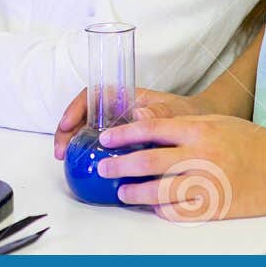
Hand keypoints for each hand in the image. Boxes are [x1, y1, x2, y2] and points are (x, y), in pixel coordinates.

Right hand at [52, 86, 206, 158]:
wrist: (205, 129)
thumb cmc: (190, 116)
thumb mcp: (177, 113)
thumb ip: (160, 113)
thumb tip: (138, 116)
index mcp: (128, 96)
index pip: (93, 94)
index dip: (75, 107)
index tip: (68, 125)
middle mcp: (119, 110)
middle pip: (84, 115)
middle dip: (67, 131)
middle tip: (61, 152)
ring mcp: (120, 129)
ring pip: (89, 132)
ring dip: (75, 145)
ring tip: (67, 162)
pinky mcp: (125, 146)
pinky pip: (102, 149)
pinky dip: (91, 157)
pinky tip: (89, 172)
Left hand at [96, 114, 265, 221]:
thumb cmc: (253, 143)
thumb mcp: (217, 122)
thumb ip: (182, 124)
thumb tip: (144, 122)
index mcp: (200, 130)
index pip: (152, 128)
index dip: (124, 134)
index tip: (106, 139)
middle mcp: (201, 156)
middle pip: (148, 161)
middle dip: (120, 165)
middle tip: (103, 168)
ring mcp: (208, 184)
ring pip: (158, 191)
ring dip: (135, 192)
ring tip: (122, 192)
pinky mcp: (215, 208)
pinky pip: (178, 212)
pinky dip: (161, 210)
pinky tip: (153, 207)